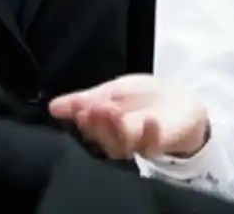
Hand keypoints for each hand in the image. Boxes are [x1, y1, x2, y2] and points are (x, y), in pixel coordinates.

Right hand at [47, 74, 208, 159]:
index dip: (83, 116)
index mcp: (102, 126)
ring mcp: (138, 144)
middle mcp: (117, 139)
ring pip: (122, 145)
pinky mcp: (159, 144)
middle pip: (102, 139)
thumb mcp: (114, 89)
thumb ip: (86, 98)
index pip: (88, 126)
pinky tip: (149, 119)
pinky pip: (152, 145)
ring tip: (114, 110)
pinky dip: (150, 134)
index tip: (80, 105)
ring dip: (117, 129)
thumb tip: (53, 106)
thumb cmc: (142, 96)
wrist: (180, 99)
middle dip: (97, 123)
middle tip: (96, 107)